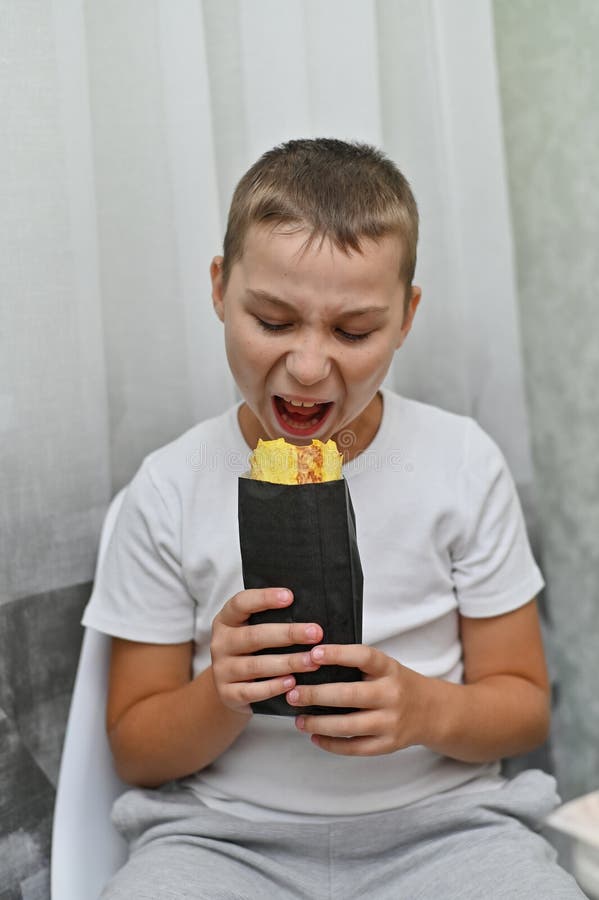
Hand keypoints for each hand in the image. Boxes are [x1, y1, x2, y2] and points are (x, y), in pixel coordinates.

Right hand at [210, 588, 322, 714]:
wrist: (229, 687)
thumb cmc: (251, 651)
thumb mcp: (252, 630)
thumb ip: (272, 620)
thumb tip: (308, 612)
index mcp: (226, 620)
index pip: (241, 603)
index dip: (264, 598)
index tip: (290, 597)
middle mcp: (220, 643)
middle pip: (254, 636)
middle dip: (288, 634)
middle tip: (316, 633)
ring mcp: (221, 670)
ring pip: (256, 665)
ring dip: (288, 662)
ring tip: (312, 661)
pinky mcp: (227, 694)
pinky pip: (252, 691)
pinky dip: (273, 687)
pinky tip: (292, 683)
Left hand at [287, 644, 427, 755]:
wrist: (431, 712)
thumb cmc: (396, 683)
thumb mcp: (384, 666)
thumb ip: (356, 664)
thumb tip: (312, 661)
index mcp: (389, 669)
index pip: (363, 657)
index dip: (337, 654)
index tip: (312, 653)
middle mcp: (391, 695)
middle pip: (349, 695)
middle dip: (316, 695)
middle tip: (292, 694)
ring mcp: (390, 722)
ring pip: (347, 726)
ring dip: (318, 723)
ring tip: (299, 719)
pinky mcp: (387, 745)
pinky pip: (354, 748)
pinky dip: (331, 744)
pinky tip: (315, 736)